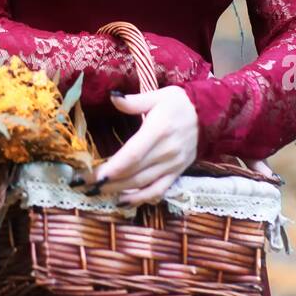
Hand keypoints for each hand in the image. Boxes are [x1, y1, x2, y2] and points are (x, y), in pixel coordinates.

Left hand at [78, 85, 199, 205]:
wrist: (211, 115)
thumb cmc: (180, 102)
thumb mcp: (158, 95)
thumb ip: (134, 100)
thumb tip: (113, 97)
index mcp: (159, 130)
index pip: (133, 155)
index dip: (112, 168)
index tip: (92, 175)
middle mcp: (166, 151)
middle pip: (133, 173)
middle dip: (107, 181)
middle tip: (84, 185)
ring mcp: (173, 165)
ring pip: (142, 184)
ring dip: (118, 191)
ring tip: (96, 192)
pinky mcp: (177, 173)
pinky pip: (158, 191)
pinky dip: (140, 199)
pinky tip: (123, 200)